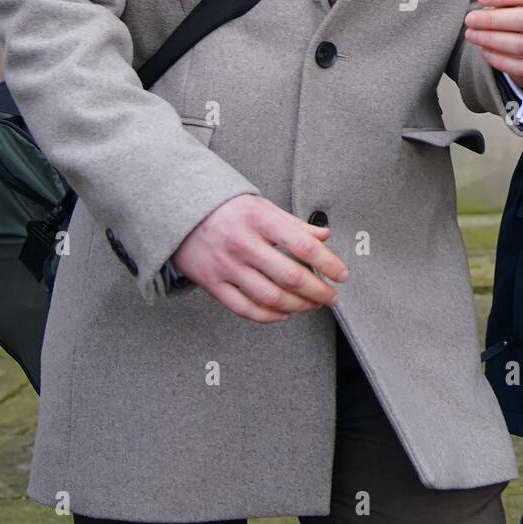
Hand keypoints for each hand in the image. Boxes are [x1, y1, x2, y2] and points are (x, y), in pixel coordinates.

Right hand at [172, 195, 348, 322]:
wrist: (180, 212)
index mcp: (260, 220)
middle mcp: (244, 244)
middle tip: (331, 297)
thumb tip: (324, 237)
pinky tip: (284, 313)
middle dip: (318, 292)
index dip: (328, 263)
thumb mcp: (262, 207)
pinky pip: (246, 309)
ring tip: (312, 305)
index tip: (342, 274)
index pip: (304, 246)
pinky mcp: (213, 284)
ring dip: (299, 306)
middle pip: (291, 277)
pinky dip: (270, 316)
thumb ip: (294, 224)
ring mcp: (227, 266)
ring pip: (271, 298)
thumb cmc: (227, 209)